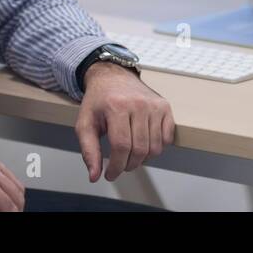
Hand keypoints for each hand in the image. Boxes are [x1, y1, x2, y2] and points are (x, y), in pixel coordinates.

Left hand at [75, 63, 174, 182]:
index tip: (110, 174)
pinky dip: (157, 147)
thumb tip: (94, 176)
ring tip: (131, 155)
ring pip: (155, 147)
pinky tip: (144, 143)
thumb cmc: (98, 101)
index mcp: (117, 106)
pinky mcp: (164, 106)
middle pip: (139, 149)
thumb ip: (88, 151)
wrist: (113, 76)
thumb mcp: (85, 123)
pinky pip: (167, 138)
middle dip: (128, 165)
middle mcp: (138, 104)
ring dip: (143, 159)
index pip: (121, 147)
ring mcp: (154, 105)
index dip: (116, 166)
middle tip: (120, 166)